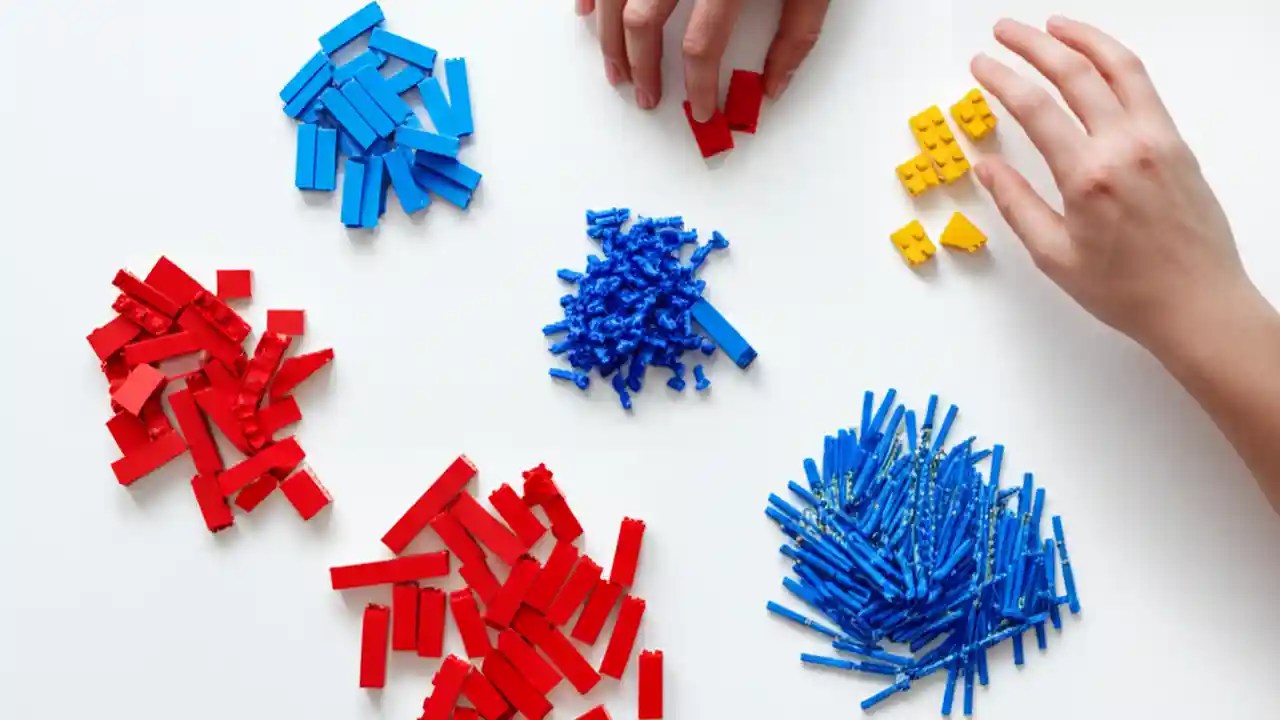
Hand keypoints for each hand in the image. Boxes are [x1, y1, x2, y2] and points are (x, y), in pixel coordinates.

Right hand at [575, 0, 830, 119]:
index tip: (701, 109)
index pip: (701, 44)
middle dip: (642, 69)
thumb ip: (798, 34)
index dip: (698, 85)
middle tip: (648, 96)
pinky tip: (591, 17)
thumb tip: (775, 85)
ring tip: (617, 72)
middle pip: (644, 22)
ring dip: (609, 41)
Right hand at [971, 17, 1259, 356]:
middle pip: (1074, 74)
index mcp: (1088, 177)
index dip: (1001, 80)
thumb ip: (1017, 204)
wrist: (1197, 303)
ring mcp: (1156, 139)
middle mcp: (1125, 147)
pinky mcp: (1176, 142)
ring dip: (1081, 38)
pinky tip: (1096, 58)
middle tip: (1004, 31)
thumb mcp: (1054, 256)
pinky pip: (1143, 86)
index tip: (980, 65)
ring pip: (1117, 67)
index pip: (1035, 109)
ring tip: (1051, 26)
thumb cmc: (1126, 290)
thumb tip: (987, 167)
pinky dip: (1116, 60)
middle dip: (1033, 45)